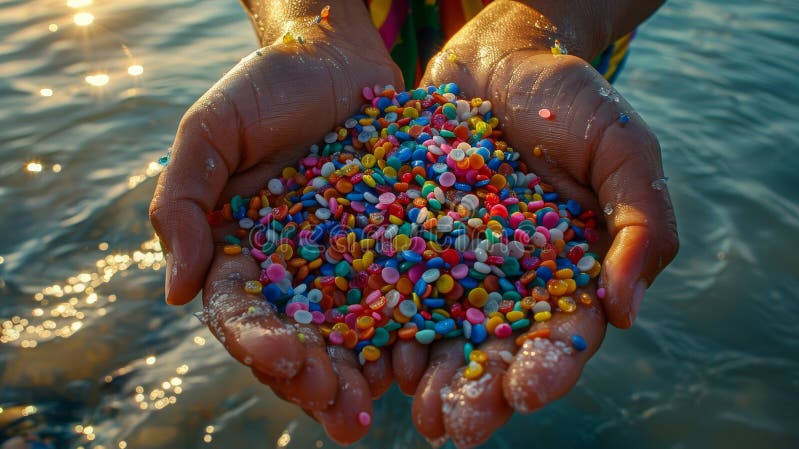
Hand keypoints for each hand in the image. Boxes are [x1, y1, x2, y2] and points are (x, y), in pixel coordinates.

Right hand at [148, 3, 403, 442]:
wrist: (337, 55)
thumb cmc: (268, 87)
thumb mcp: (211, 132)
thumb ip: (183, 206)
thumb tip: (176, 292)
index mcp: (241, 254)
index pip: (241, 314)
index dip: (257, 343)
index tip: (282, 357)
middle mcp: (292, 272)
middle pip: (296, 341)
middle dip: (311, 380)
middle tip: (336, 410)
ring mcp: (345, 267)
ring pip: (348, 336)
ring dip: (356, 378)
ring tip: (371, 410)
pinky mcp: (394, 252)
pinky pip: (400, 301)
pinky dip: (404, 337)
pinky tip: (417, 365)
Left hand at [395, 2, 677, 446]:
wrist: (498, 55)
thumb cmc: (571, 99)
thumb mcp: (624, 150)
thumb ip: (639, 226)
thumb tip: (624, 312)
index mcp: (567, 273)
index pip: (562, 335)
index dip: (548, 367)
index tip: (530, 390)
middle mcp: (509, 282)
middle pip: (497, 350)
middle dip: (482, 392)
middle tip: (460, 427)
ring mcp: (457, 265)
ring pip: (444, 334)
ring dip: (433, 377)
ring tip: (418, 411)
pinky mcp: (411, 242)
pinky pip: (399, 289)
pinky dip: (391, 324)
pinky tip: (381, 354)